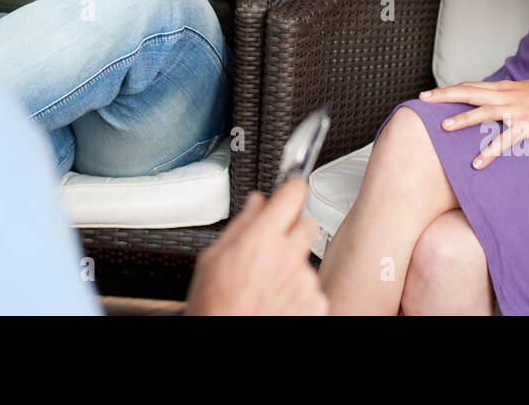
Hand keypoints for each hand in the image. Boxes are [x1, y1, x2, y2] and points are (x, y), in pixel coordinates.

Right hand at [184, 177, 327, 314]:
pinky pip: (312, 286)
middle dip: (293, 229)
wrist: (224, 341)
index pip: (293, 192)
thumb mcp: (212, 259)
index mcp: (261, 238)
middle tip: (274, 246)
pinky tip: (277, 301)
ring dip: (293, 265)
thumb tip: (256, 203)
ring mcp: (305, 281)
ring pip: (308, 258)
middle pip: (307, 223)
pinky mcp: (316, 303)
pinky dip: (299, 292)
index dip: (292, 188)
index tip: (292, 188)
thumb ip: (241, 225)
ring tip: (267, 285)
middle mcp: (288, 256)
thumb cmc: (215, 308)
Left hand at [418, 73, 528, 168]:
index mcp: (506, 88)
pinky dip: (490, 151)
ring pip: (484, 113)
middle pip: (470, 93)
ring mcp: (517, 110)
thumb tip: (494, 96)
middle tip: (423, 98)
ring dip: (463, 120)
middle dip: (445, 96)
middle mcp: (507, 96)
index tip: (431, 93)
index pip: (472, 86)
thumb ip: (509, 94)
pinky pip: (506, 140)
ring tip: (444, 128)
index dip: (450, 89)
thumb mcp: (527, 90)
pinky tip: (478, 163)